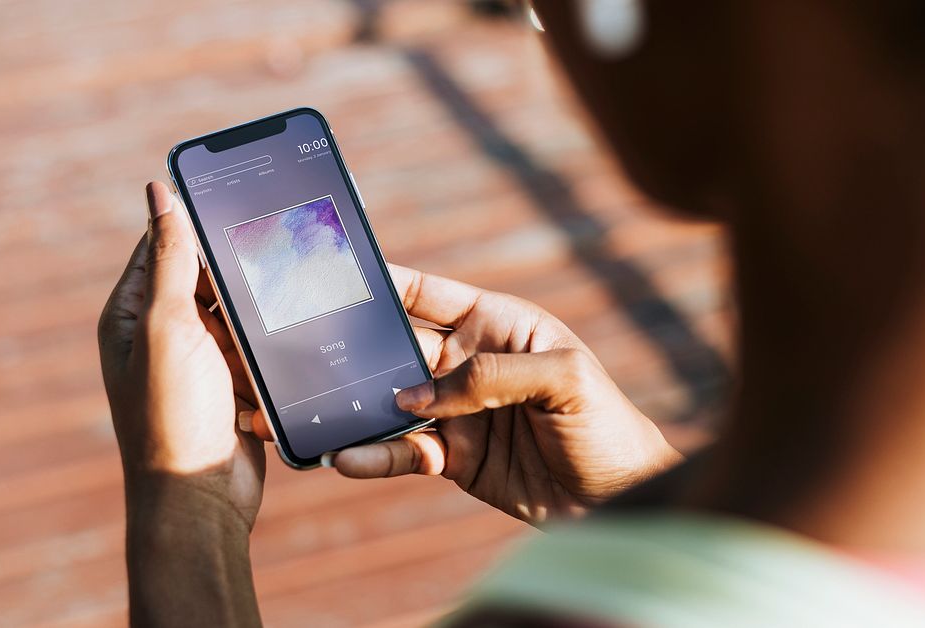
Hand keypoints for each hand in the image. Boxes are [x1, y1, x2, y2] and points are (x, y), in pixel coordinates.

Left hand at [98, 182, 264, 528]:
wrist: (201, 496)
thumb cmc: (173, 415)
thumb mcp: (169, 328)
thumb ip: (170, 260)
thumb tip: (159, 191)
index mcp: (132, 314)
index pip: (162, 245)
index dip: (195, 219)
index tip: (237, 194)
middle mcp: (163, 334)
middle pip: (208, 278)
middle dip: (240, 268)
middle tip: (282, 241)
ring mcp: (200, 360)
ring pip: (239, 312)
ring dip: (261, 307)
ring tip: (296, 285)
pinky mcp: (233, 383)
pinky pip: (257, 346)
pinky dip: (273, 340)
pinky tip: (297, 328)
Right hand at [330, 267, 681, 523]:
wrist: (620, 500)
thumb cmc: (606, 424)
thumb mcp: (564, 381)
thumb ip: (491, 376)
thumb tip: (416, 396)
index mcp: (497, 324)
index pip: (428, 295)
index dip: (385, 283)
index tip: (337, 276)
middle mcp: (469, 363)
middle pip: (397, 347)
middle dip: (354, 347)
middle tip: (304, 350)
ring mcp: (458, 411)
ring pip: (391, 402)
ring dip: (354, 405)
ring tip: (308, 410)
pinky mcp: (453, 458)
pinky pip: (404, 451)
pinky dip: (374, 454)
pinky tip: (347, 458)